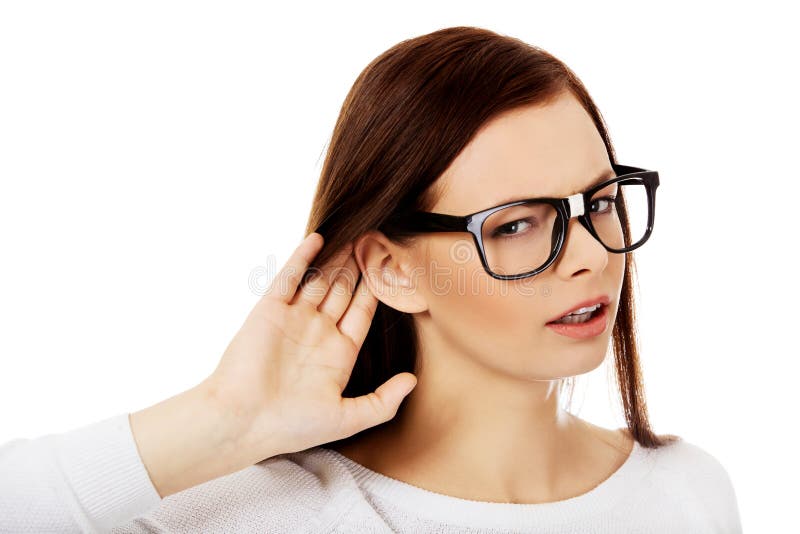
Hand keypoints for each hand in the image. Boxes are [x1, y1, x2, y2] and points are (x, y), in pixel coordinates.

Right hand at [203, 232, 416, 460]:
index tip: (392, 268)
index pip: (362, 312)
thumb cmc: (292, 425)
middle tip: (376, 239)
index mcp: (338, 354)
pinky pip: (290, 277)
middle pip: (343, 290)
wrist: (242, 421)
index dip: (376, 290)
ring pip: (320, 279)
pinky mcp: (270, 310)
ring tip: (356, 233)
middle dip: (359, 266)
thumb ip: (383, 401)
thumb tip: (413, 381)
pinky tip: (321, 238)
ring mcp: (294, 318)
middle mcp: (317, 332)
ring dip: (337, 257)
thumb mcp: (348, 418)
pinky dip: (304, 256)